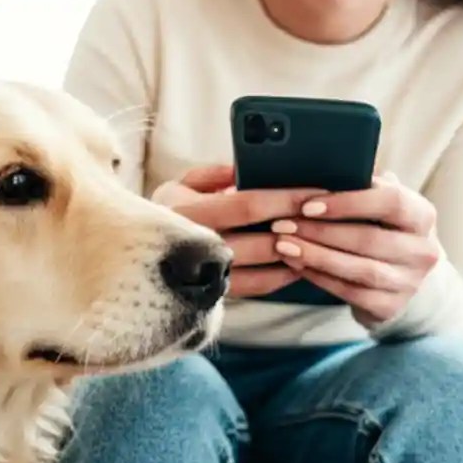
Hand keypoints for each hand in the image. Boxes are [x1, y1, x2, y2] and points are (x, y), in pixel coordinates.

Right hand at [153, 165, 325, 298]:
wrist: (131, 262)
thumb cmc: (165, 215)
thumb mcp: (180, 185)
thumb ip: (213, 173)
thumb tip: (246, 165)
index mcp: (187, 211)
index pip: (247, 203)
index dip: (285, 198)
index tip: (317, 191)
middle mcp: (195, 246)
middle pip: (262, 239)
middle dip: (300, 227)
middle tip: (331, 218)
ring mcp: (204, 276)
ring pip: (264, 267)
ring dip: (297, 253)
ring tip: (322, 239)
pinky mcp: (212, 297)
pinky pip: (256, 288)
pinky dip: (283, 276)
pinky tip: (302, 263)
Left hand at [269, 174, 440, 324]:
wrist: (408, 278)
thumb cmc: (385, 230)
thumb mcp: (383, 206)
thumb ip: (364, 186)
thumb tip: (323, 164)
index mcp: (422, 215)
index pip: (390, 202)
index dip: (348, 202)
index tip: (308, 204)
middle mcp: (422, 250)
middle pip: (367, 238)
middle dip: (319, 231)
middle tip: (282, 224)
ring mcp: (408, 282)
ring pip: (357, 268)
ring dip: (315, 255)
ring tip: (283, 245)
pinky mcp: (390, 307)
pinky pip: (348, 292)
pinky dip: (319, 277)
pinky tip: (296, 265)